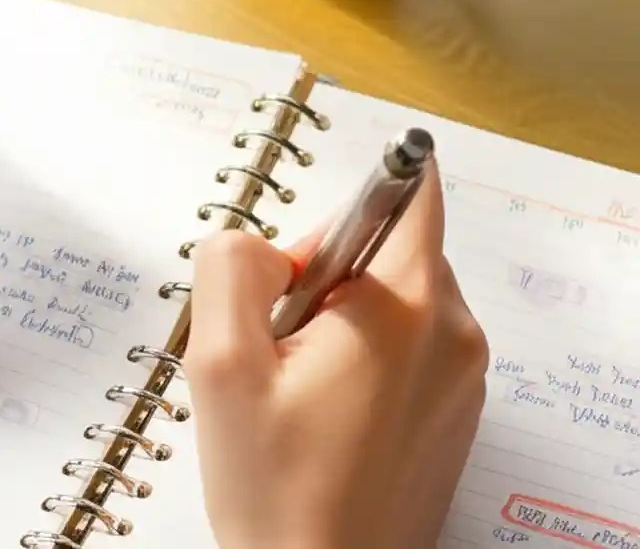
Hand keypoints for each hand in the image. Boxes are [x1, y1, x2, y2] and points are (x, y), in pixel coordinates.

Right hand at [186, 161, 488, 548]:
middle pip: (388, 248)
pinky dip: (361, 357)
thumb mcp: (221, 363)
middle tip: (277, 342)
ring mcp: (460, 376)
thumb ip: (230, 268)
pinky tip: (320, 412)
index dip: (344, 202)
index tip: (305, 251)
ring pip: (393, 299)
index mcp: (406, 309)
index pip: (410, 190)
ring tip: (296, 387)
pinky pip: (406, 346)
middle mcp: (453, 334)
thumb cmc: (279, 491)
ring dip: (339, 320)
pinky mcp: (451, 409)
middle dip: (324, 275)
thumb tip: (257, 244)